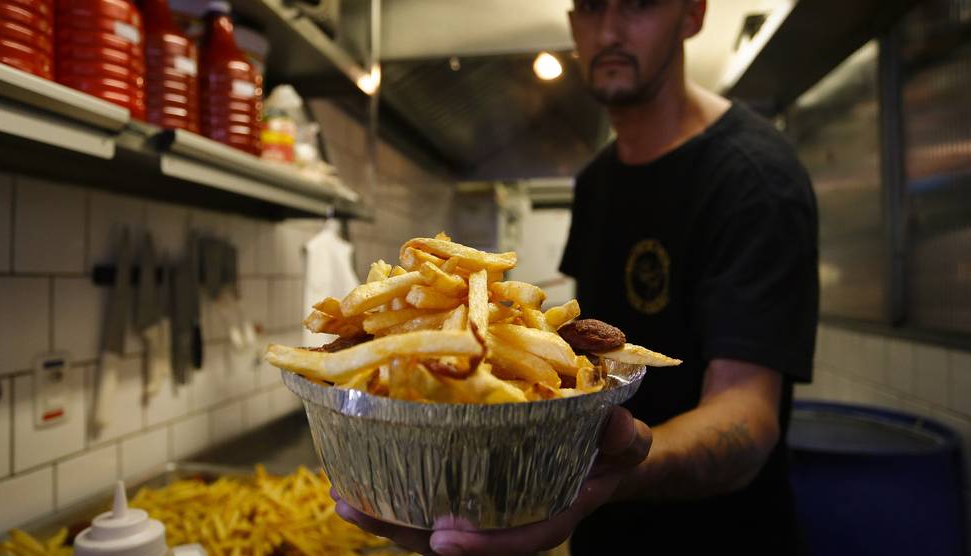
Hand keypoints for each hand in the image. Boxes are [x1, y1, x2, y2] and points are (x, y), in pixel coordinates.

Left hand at [332, 406, 651, 554]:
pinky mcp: (468, 493)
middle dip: (405, 531)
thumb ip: (625, 439)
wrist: (602, 455)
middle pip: (456, 541)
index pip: (518, 539)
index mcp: (552, 513)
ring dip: (385, 515)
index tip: (445, 538)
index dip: (483, 546)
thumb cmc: (612, 448)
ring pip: (431, 525)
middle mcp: (511, 520)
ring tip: (342, 497)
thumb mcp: (628, 442)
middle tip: (357, 510)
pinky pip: (427, 501)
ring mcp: (486, 511)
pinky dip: (391, 492)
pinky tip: (356, 477)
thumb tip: (618, 425)